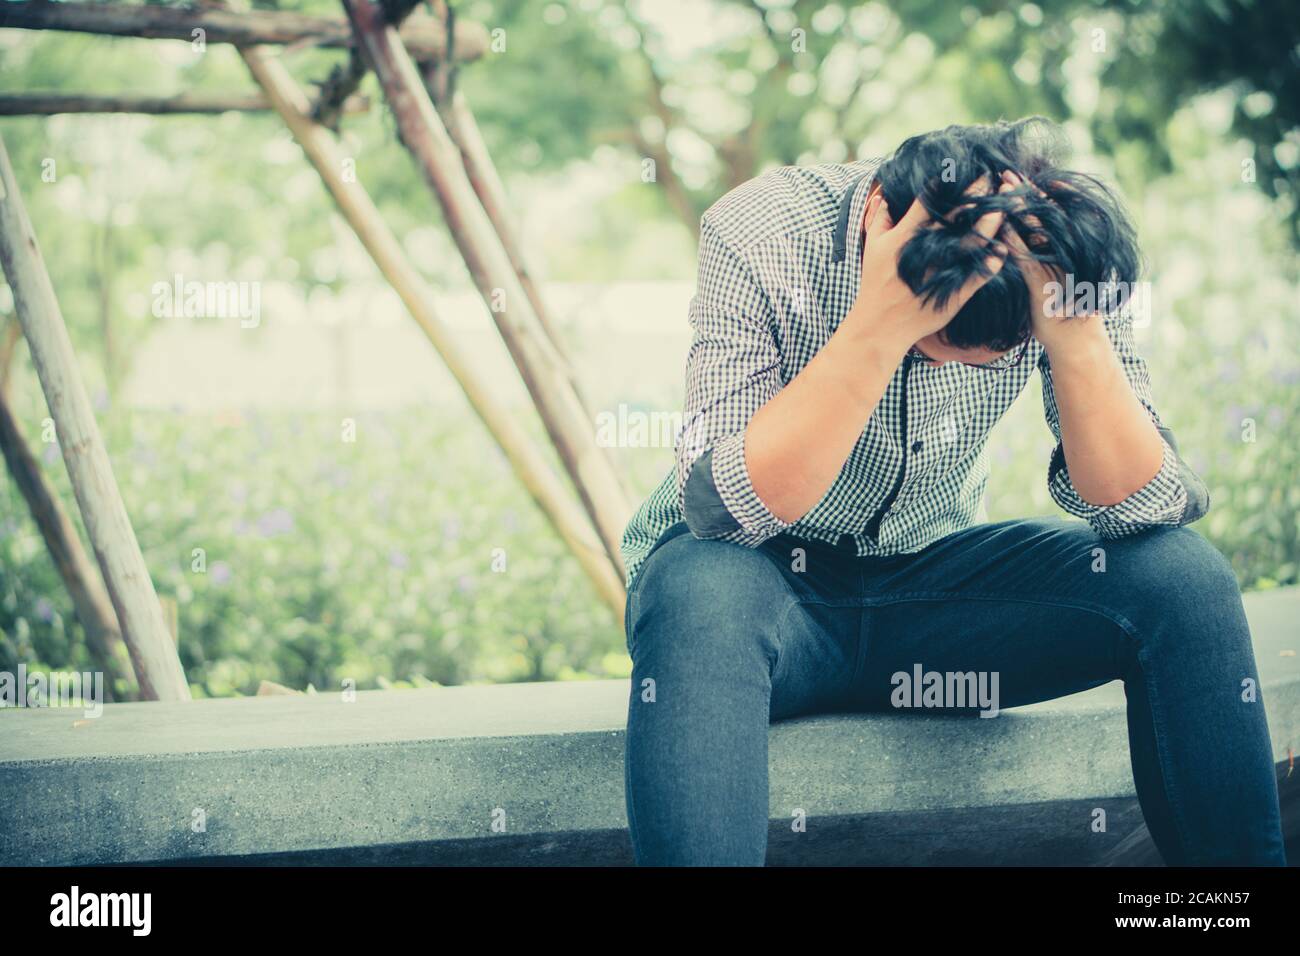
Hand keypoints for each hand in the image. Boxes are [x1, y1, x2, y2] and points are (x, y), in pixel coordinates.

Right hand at [848, 182, 1007, 352]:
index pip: (928, 201)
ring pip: (972, 241)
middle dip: (975, 195)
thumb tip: (884, 194)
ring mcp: (940, 271)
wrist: (879, 326)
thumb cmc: (875, 284)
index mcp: (905, 236)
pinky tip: (1003, 249)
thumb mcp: (870, 247)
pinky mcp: (953, 292)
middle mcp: (925, 250)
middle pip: (955, 216)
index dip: (946, 182)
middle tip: (992, 178)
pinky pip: (978, 274)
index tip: (963, 169)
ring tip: (1005, 206)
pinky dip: (992, 261)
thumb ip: (878, 218)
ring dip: (991, 222)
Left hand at [997, 170, 1105, 354]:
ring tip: (1002, 190)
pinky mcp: (1042, 282)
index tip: (1020, 177)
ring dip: (1016, 210)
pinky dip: (1012, 241)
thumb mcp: (1050, 277)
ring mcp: (1054, 265)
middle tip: (1007, 174)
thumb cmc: (1057, 307)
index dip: (1034, 195)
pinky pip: (1025, 257)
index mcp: (1066, 248)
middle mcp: (1063, 252)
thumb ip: (1041, 256)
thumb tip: (1026, 238)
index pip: (1049, 214)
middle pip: (1042, 216)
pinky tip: (998, 227)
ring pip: (1035, 231)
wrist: (1073, 338)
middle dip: (1025, 194)